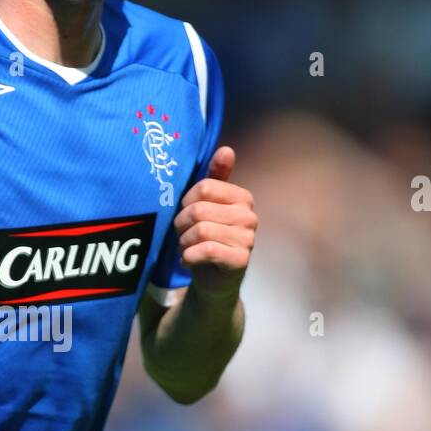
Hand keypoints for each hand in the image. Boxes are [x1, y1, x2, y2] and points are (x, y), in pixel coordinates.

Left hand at [173, 147, 257, 299]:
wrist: (213, 281)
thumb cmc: (207, 238)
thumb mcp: (207, 206)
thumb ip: (215, 178)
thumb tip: (227, 149)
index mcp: (242, 198)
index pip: (204, 187)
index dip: (185, 203)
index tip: (186, 215)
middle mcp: (249, 216)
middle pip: (199, 210)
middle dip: (181, 226)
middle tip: (183, 236)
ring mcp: (247, 239)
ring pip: (200, 230)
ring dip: (184, 243)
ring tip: (187, 248)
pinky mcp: (240, 260)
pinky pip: (206, 250)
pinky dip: (189, 257)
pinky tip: (190, 261)